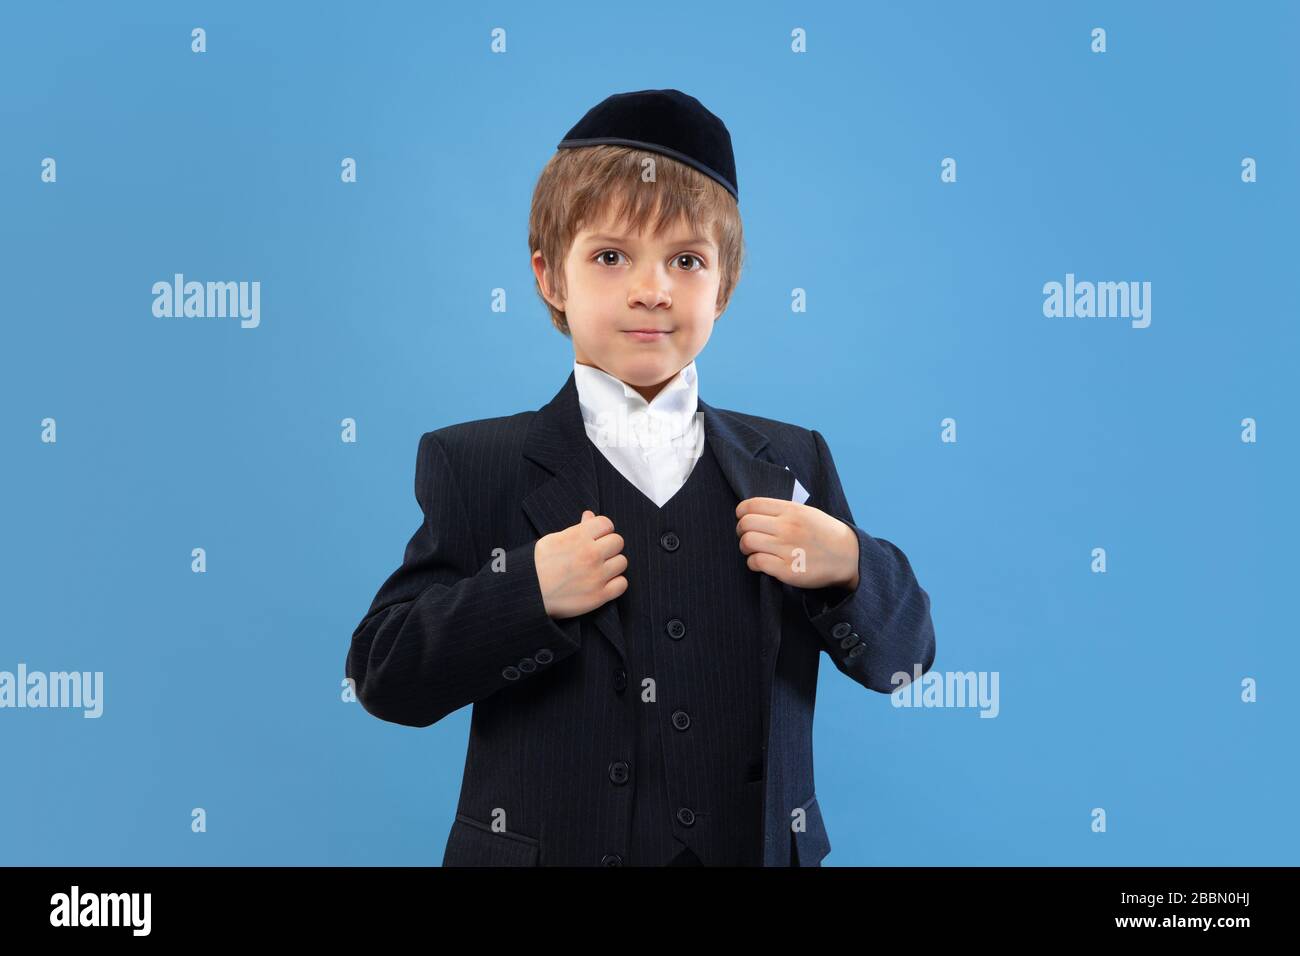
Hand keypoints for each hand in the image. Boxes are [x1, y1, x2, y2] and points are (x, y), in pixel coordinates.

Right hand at [534, 510, 627, 618]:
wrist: (527, 594)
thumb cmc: (537, 565)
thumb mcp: (553, 539)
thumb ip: (577, 528)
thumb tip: (590, 515)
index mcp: (579, 537)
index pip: (607, 524)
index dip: (602, 530)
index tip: (596, 538)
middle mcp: (591, 555)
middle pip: (618, 542)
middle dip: (608, 546)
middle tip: (597, 554)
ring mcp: (596, 576)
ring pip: (622, 562)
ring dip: (612, 565)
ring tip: (598, 569)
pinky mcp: (599, 595)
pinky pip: (622, 584)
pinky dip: (615, 583)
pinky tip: (602, 582)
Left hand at [735, 497, 859, 589]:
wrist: (849, 557)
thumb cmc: (825, 533)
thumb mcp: (807, 512)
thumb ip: (782, 510)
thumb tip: (753, 512)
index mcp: (791, 510)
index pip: (752, 505)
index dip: (741, 512)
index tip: (743, 518)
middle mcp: (788, 527)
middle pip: (746, 524)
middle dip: (741, 531)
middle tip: (746, 536)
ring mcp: (787, 548)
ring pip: (748, 542)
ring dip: (745, 547)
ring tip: (753, 550)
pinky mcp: (787, 569)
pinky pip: (756, 562)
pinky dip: (753, 563)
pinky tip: (761, 563)